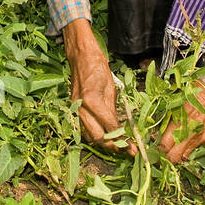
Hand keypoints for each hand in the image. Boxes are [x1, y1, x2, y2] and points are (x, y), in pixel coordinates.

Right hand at [64, 20, 135, 155]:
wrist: (81, 57)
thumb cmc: (98, 68)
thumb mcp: (111, 89)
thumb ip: (113, 111)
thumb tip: (120, 129)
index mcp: (92, 101)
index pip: (109, 127)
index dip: (121, 139)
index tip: (131, 147)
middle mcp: (81, 108)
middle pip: (97, 137)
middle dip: (112, 145)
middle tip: (125, 148)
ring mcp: (75, 109)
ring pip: (88, 136)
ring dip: (102, 142)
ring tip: (115, 143)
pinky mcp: (73, 109)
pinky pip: (82, 128)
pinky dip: (92, 134)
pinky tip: (103, 134)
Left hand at [157, 76, 204, 163]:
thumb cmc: (190, 95)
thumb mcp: (173, 106)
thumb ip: (164, 123)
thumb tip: (154, 136)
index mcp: (179, 124)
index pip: (164, 147)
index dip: (157, 151)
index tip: (153, 149)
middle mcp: (190, 134)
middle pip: (174, 158)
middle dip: (166, 158)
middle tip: (161, 153)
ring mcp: (200, 138)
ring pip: (184, 156)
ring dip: (177, 153)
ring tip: (172, 146)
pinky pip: (193, 148)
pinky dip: (187, 146)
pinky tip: (186, 137)